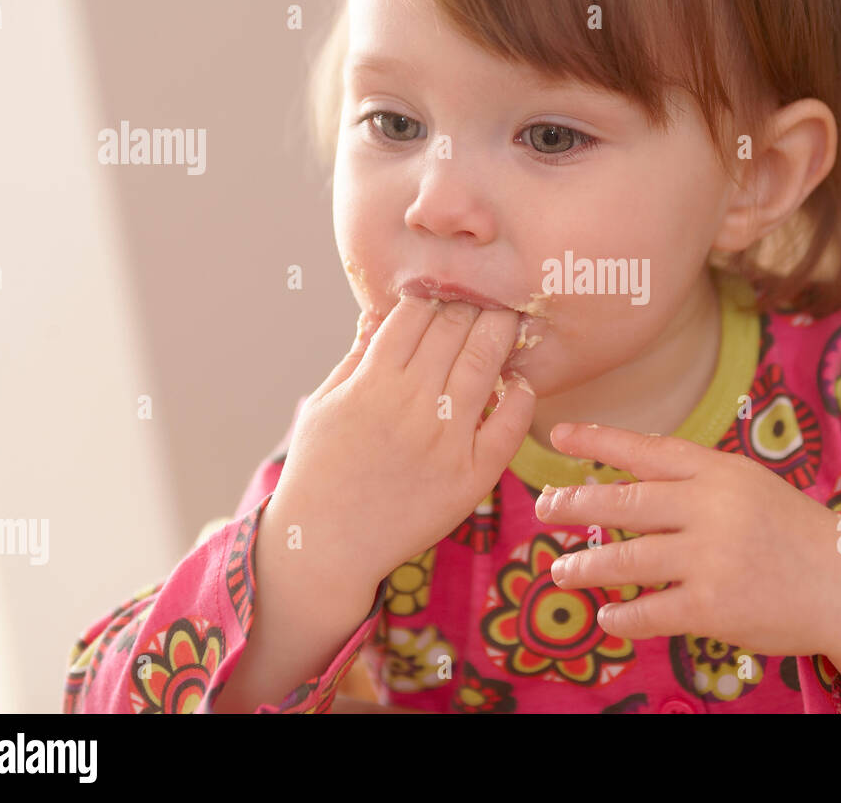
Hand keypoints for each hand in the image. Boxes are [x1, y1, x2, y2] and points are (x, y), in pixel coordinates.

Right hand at [268, 296, 536, 595]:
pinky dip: (520, 397)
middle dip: (472, 304)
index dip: (433, 296)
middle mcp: (411, 404)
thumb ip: (356, 357)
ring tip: (508, 321)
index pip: (415, 314)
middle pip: (455, 329)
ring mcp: (445, 440)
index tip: (443, 294)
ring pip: (485, 363)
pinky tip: (518, 383)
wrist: (326, 546)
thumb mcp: (323, 405)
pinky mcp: (471, 475)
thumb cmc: (320, 471)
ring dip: (501, 333)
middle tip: (486, 296)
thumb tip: (378, 312)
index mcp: (371, 382)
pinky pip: (509, 425)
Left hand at [534, 422, 840, 660]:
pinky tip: (606, 617)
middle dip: (575, 505)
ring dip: (585, 567)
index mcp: (719, 473)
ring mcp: (710, 558)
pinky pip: (650, 611)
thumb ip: (695, 479)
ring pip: (626, 561)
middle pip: (624, 503)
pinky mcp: (713, 607)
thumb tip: (630, 475)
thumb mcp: (749, 485)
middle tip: (544, 507)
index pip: (647, 449)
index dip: (598, 441)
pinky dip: (622, 616)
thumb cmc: (792, 532)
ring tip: (560, 571)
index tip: (559, 434)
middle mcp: (711, 509)